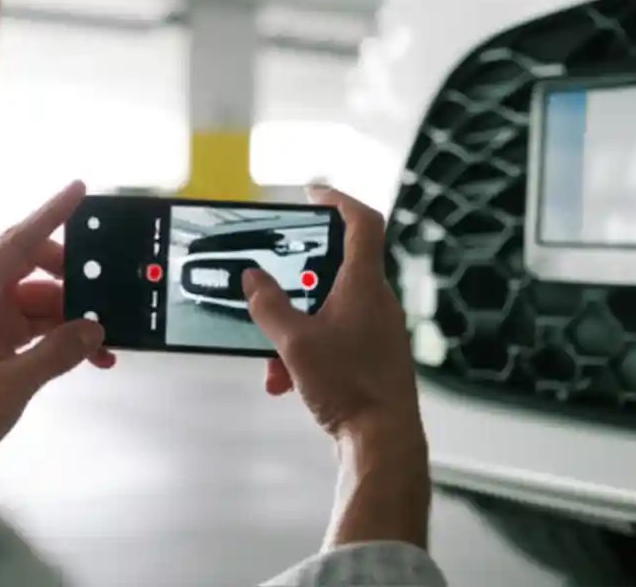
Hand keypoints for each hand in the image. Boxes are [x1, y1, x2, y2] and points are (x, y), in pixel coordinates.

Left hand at [0, 182, 108, 477]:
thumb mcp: (5, 388)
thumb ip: (54, 356)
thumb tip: (94, 331)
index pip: (15, 243)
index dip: (49, 215)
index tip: (78, 190)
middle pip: (34, 264)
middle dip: (74, 276)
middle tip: (106, 288)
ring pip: (45, 295)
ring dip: (76, 314)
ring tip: (104, 337)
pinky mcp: (0, 333)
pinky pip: (43, 321)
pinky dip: (67, 333)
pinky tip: (92, 353)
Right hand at [243, 187, 430, 550]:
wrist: (383, 441)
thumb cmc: (350, 387)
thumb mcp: (295, 343)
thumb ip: (268, 306)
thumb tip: (252, 279)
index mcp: (365, 285)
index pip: (361, 222)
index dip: (337, 200)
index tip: (312, 194)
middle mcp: (377, 302)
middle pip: (336, 268)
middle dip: (296, 281)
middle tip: (271, 281)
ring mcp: (378, 331)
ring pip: (328, 311)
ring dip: (294, 328)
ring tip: (271, 359)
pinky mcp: (373, 359)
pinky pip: (334, 341)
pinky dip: (306, 354)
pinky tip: (285, 382)